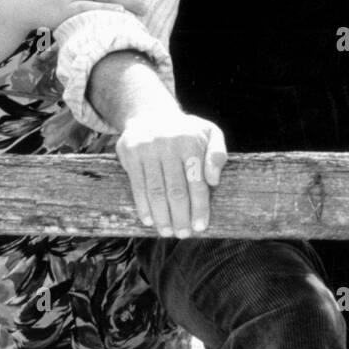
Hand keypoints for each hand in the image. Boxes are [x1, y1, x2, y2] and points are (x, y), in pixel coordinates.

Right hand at [115, 108, 227, 236]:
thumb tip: (214, 181)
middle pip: (176, 190)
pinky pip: (137, 186)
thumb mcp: (209, 133)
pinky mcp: (130, 153)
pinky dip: (144, 207)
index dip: (199, 206)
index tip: (200, 226)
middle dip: (181, 216)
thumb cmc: (186, 131)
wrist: (150, 114)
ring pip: (156, 191)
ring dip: (162, 216)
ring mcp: (147, 149)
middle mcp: (169, 145)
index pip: (197, 181)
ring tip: (167, 232)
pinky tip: (149, 221)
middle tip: (183, 234)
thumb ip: (218, 154)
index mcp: (191, 141)